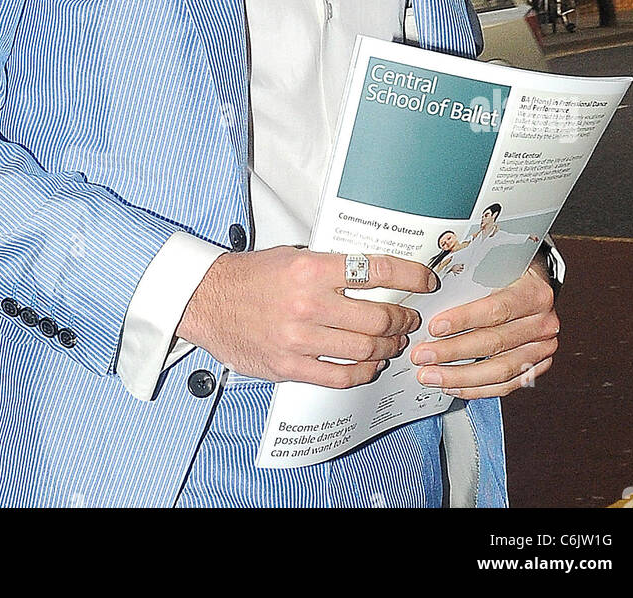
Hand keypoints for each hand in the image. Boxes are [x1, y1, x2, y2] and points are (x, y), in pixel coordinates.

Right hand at [176, 247, 437, 388]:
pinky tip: (368, 366)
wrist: (207, 301)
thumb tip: (375, 274)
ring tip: (392, 342)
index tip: (425, 280)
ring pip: (365, 349)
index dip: (409, 275)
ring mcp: (299, 339)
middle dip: (402, 319)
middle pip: (377, 317)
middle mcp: (307, 303)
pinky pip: (339, 376)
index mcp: (310, 268)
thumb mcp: (292, 256)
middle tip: (408, 318)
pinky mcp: (289, 367)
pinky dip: (362, 373)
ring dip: (387, 347)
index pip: (375, 270)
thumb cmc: (250, 276)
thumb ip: (330, 267)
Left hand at [409, 261, 558, 397]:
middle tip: (422, 355)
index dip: (463, 320)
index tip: (434, 327)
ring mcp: (542, 348)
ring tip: (431, 375)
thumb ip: (472, 273)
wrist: (538, 284)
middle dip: (452, 352)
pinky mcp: (537, 366)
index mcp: (535, 293)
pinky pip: (506, 385)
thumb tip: (432, 282)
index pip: (496, 309)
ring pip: (499, 370)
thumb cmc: (513, 272)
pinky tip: (453, 386)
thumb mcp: (498, 261)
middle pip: (494, 343)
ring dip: (460, 376)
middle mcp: (543, 323)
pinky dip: (477, 389)